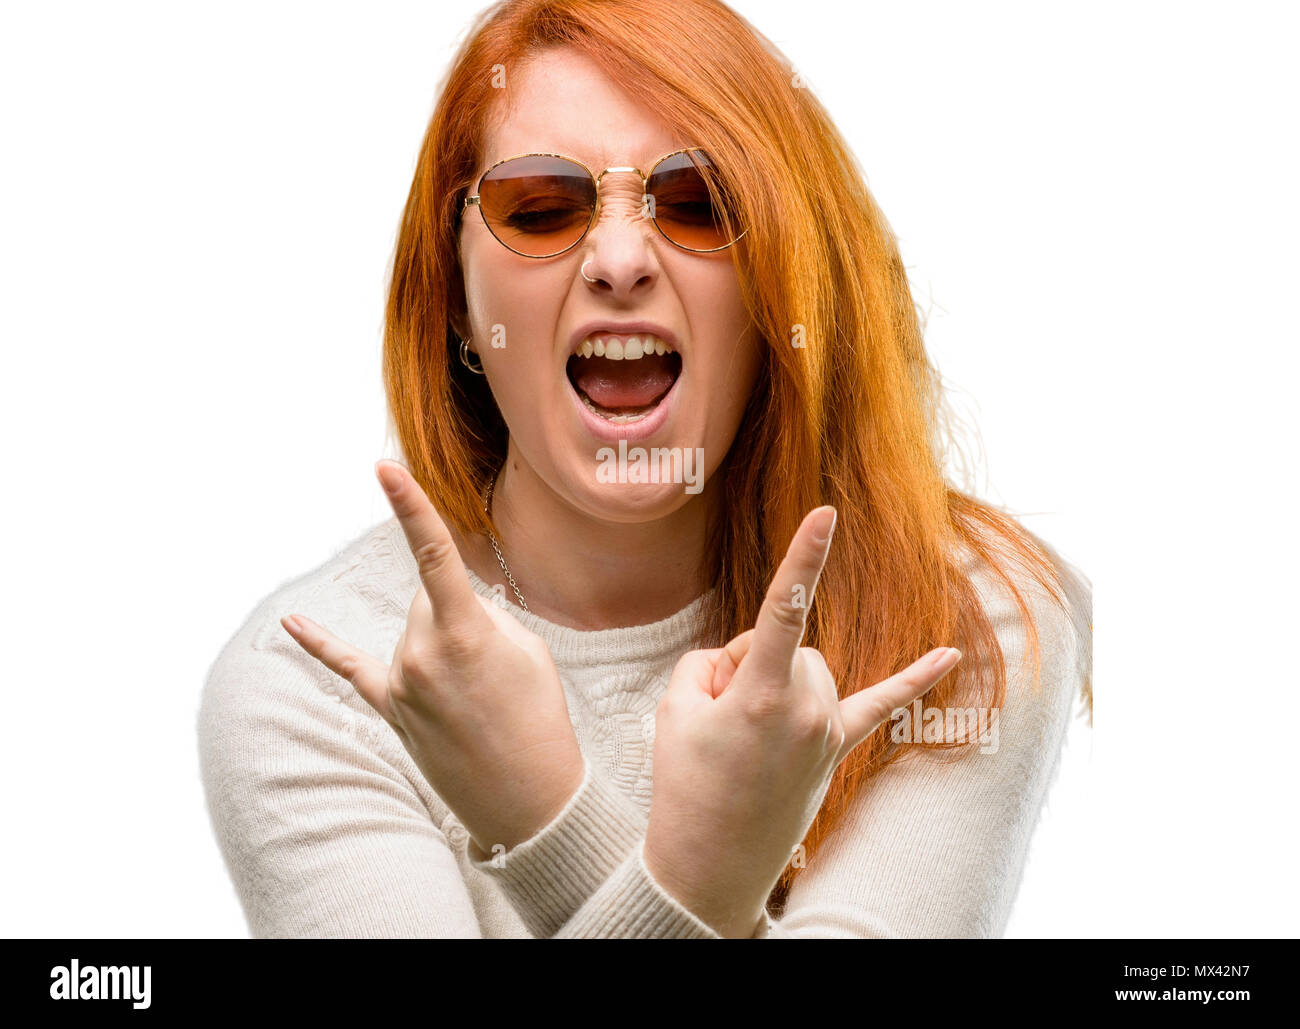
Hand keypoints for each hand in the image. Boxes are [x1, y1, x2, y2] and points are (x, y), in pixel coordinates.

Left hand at [280, 459, 584, 858]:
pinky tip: (292, 624)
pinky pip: (352, 668)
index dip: (409, 507)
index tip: (383, 468)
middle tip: (496, 668)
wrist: (531, 802)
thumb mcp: (529, 652)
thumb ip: (485, 614)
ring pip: (415, 631)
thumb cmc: (540, 721)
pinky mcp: (391, 710)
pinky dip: (321, 645)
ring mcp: (400, 684)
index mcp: (463, 632)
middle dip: (462, 615)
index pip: (432, 555)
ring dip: (443, 647)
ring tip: (480, 697)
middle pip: (430, 599)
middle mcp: (419, 653)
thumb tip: (452, 604)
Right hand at [643, 506, 961, 937]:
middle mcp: (808, 709)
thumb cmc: (685, 785)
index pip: (784, 608)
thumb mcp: (673, 709)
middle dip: (749, 661)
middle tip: (716, 716)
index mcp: (763, 694)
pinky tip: (949, 655)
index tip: (826, 513)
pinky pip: (880, 706)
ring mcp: (828, 732)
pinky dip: (913, 679)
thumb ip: (707, 662)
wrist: (708, 867)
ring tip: (741, 735)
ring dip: (777, 681)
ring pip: (810, 668)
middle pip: (786, 643)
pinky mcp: (836, 751)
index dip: (803, 557)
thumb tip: (743, 660)